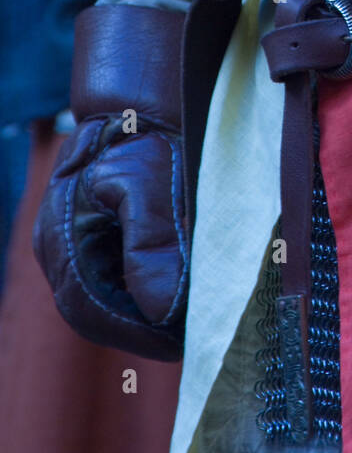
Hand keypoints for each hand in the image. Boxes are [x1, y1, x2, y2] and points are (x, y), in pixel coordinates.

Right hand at [34, 114, 187, 359]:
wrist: (134, 109)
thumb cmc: (141, 138)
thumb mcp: (149, 180)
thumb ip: (152, 242)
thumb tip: (162, 307)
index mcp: (63, 236)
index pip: (90, 311)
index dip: (137, 334)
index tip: (180, 343)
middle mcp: (59, 249)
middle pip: (95, 315)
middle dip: (143, 331)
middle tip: (192, 337)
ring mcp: (71, 248)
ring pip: (104, 303)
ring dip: (145, 317)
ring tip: (190, 320)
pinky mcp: (91, 244)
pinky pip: (112, 285)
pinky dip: (144, 297)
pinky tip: (177, 294)